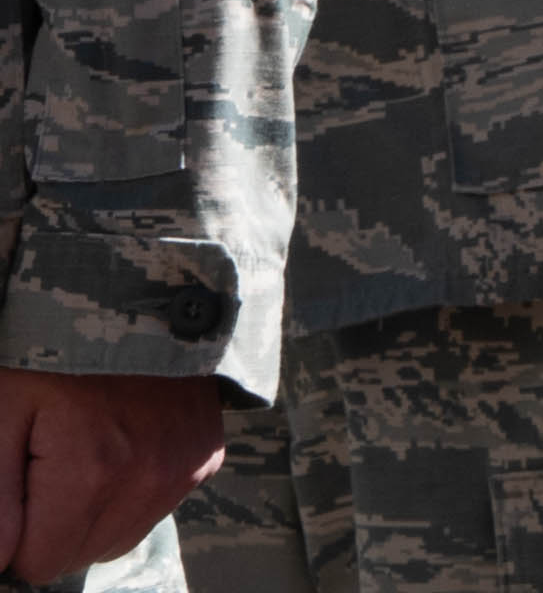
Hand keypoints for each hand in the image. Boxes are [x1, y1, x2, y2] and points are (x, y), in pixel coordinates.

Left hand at [0, 367, 228, 579]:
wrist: (139, 294)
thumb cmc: (53, 352)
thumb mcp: (0, 414)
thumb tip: (1, 560)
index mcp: (91, 474)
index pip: (39, 563)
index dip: (18, 530)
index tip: (22, 474)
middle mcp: (149, 480)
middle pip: (79, 554)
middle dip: (54, 523)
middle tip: (50, 456)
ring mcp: (185, 469)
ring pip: (117, 538)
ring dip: (93, 511)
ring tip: (86, 447)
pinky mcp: (207, 458)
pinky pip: (154, 508)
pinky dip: (131, 489)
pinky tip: (122, 441)